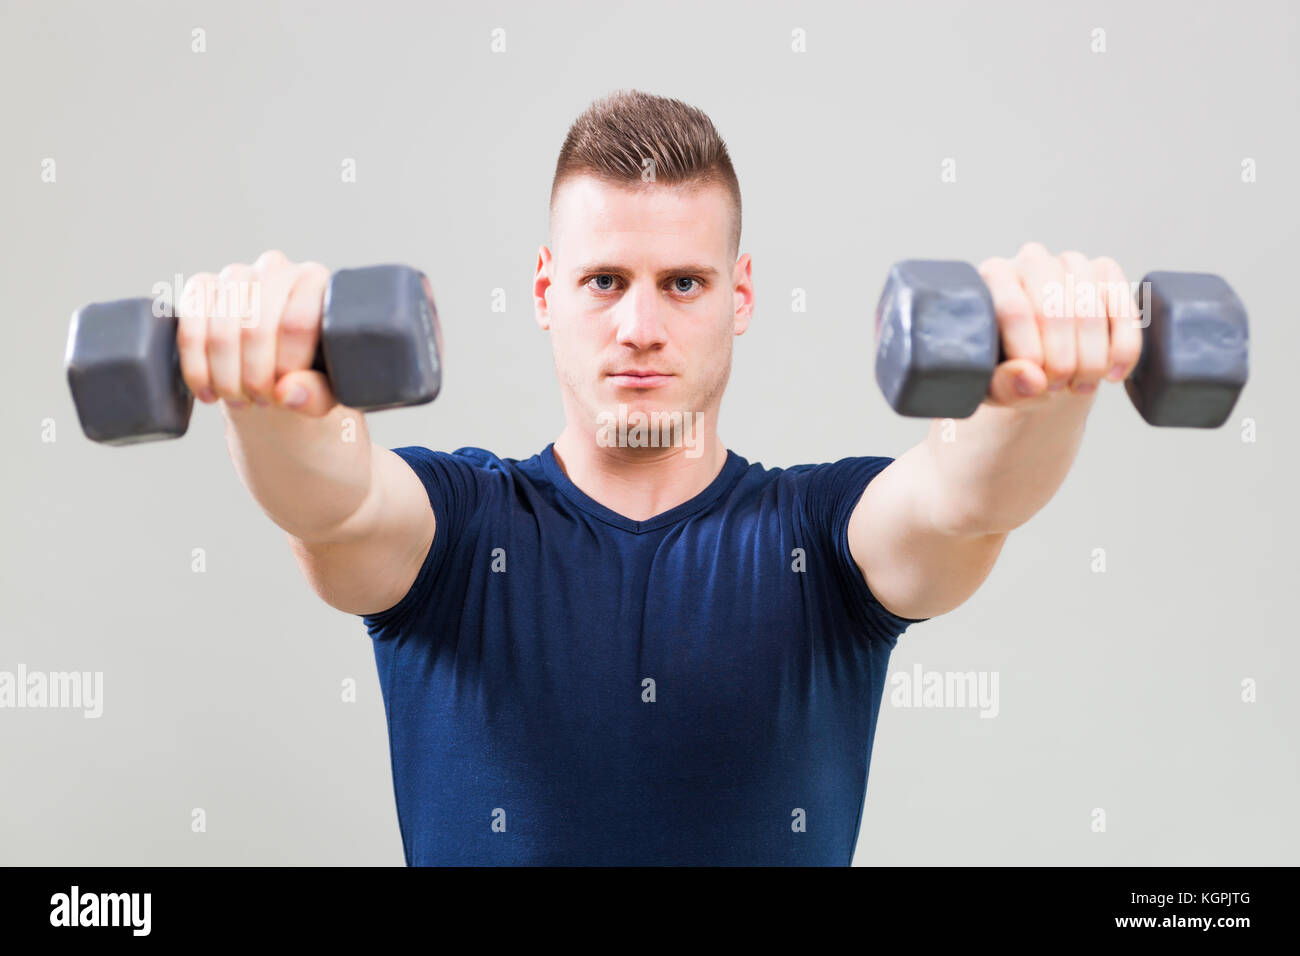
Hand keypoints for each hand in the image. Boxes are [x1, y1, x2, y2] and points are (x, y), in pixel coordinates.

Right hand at [176, 250, 336, 415]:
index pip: (296, 323)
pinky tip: (208, 391)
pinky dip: (195, 367)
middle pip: (256, 328)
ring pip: (221, 330)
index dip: (285, 366)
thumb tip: (286, 391)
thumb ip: (317, 393)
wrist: (274, 370)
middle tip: (261, 401)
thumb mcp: (325, 390)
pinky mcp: (201, 286)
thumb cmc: (308, 374)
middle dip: (255, 377)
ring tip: (238, 399)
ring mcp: (236, 274)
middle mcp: (276, 269)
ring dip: (226, 377)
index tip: (283, 391)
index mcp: (315, 282)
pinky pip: (189, 325)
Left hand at [976, 242, 1142, 408]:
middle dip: (1062, 361)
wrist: (1045, 365)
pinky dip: (1123, 349)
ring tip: (1080, 386)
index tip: (1037, 383)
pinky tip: (1113, 374)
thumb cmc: (1011, 371)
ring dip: (1091, 360)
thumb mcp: (996, 385)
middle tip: (1058, 388)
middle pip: (1054, 311)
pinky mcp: (1107, 272)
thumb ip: (1005, 385)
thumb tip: (1032, 379)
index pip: (1015, 310)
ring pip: (1090, 312)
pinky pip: (1124, 311)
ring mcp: (1071, 263)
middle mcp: (1031, 261)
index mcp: (993, 278)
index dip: (1031, 352)